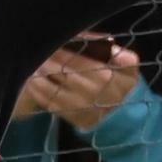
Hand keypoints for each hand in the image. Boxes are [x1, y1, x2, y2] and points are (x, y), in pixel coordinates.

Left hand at [22, 43, 140, 131]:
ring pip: (50, 87)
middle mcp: (88, 90)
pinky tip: (30, 81)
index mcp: (103, 75)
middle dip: (46, 60)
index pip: (76, 58)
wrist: (123, 120)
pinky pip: (48, 102)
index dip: (61, 50)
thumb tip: (113, 46)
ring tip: (30, 64)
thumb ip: (125, 57)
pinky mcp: (68, 115)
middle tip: (34, 50)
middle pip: (60, 71)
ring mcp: (77, 104)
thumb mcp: (131, 71)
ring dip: (37, 75)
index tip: (51, 41)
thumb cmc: (124, 89)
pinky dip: (37, 92)